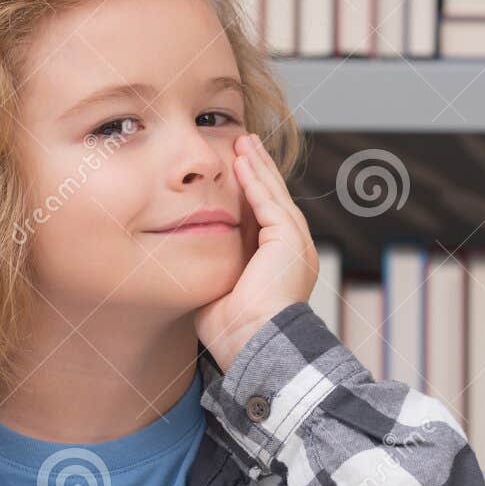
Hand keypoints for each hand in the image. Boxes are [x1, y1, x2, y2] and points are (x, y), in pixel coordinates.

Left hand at [196, 132, 318, 371]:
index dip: (249, 192)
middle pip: (273, 200)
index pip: (263, 218)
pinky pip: (269, 201)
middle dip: (257, 170)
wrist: (253, 343)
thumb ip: (214, 268)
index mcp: (278, 264)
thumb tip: (189, 255)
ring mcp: (295, 244)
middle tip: (242, 143)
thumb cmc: (232, 332)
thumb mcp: (220, 290)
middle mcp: (292, 251)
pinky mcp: (289, 239)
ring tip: (242, 141)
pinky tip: (241, 160)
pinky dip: (254, 179)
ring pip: (273, 195)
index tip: (233, 172)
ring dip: (256, 166)